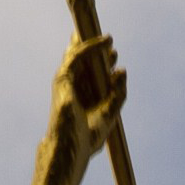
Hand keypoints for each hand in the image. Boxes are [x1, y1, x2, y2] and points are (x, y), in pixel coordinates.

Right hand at [47, 35, 126, 167]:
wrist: (72, 147)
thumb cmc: (87, 137)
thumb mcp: (110, 112)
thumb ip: (118, 93)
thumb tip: (122, 70)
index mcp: (81, 99)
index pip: (91, 76)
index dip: (103, 65)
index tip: (115, 58)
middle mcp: (73, 89)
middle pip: (83, 64)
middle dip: (96, 53)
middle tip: (110, 44)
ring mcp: (66, 83)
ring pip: (77, 56)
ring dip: (92, 44)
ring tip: (107, 37)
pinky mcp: (63, 79)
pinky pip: (77, 56)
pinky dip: (90, 47)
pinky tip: (104, 43)